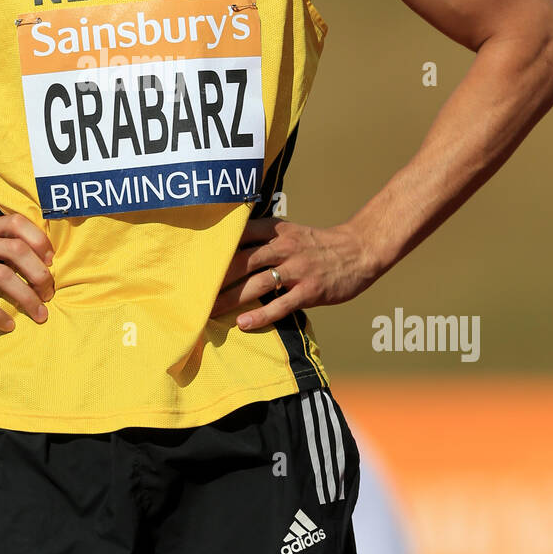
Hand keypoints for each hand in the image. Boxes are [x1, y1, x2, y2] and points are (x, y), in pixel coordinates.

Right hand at [0, 212, 54, 331]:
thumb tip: (33, 259)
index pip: (16, 222)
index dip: (39, 239)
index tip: (50, 260)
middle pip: (17, 250)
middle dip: (39, 273)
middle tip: (49, 293)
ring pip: (3, 275)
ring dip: (26, 297)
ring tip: (38, 313)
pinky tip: (8, 324)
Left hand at [210, 217, 379, 330]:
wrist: (359, 250)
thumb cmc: (317, 244)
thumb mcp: (289, 231)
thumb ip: (262, 237)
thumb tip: (228, 248)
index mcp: (275, 230)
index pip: (238, 236)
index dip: (216, 250)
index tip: (193, 263)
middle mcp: (284, 247)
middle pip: (241, 262)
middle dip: (216, 278)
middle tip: (193, 292)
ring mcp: (297, 269)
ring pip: (257, 284)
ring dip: (231, 299)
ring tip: (209, 311)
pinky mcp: (310, 291)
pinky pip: (280, 305)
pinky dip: (260, 315)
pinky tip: (242, 323)